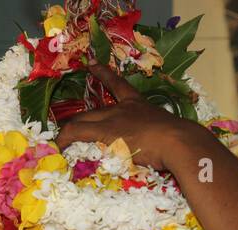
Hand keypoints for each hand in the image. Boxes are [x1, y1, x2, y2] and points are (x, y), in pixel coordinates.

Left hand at [56, 64, 207, 171]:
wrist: (177, 141)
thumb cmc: (179, 142)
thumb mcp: (169, 137)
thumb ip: (161, 142)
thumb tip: (165, 156)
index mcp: (139, 105)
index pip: (119, 85)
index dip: (104, 74)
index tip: (92, 64)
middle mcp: (122, 108)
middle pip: (93, 112)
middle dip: (79, 120)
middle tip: (68, 129)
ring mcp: (112, 118)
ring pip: (81, 121)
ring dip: (70, 132)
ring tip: (60, 143)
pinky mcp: (103, 131)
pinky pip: (76, 131)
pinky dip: (65, 138)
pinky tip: (58, 146)